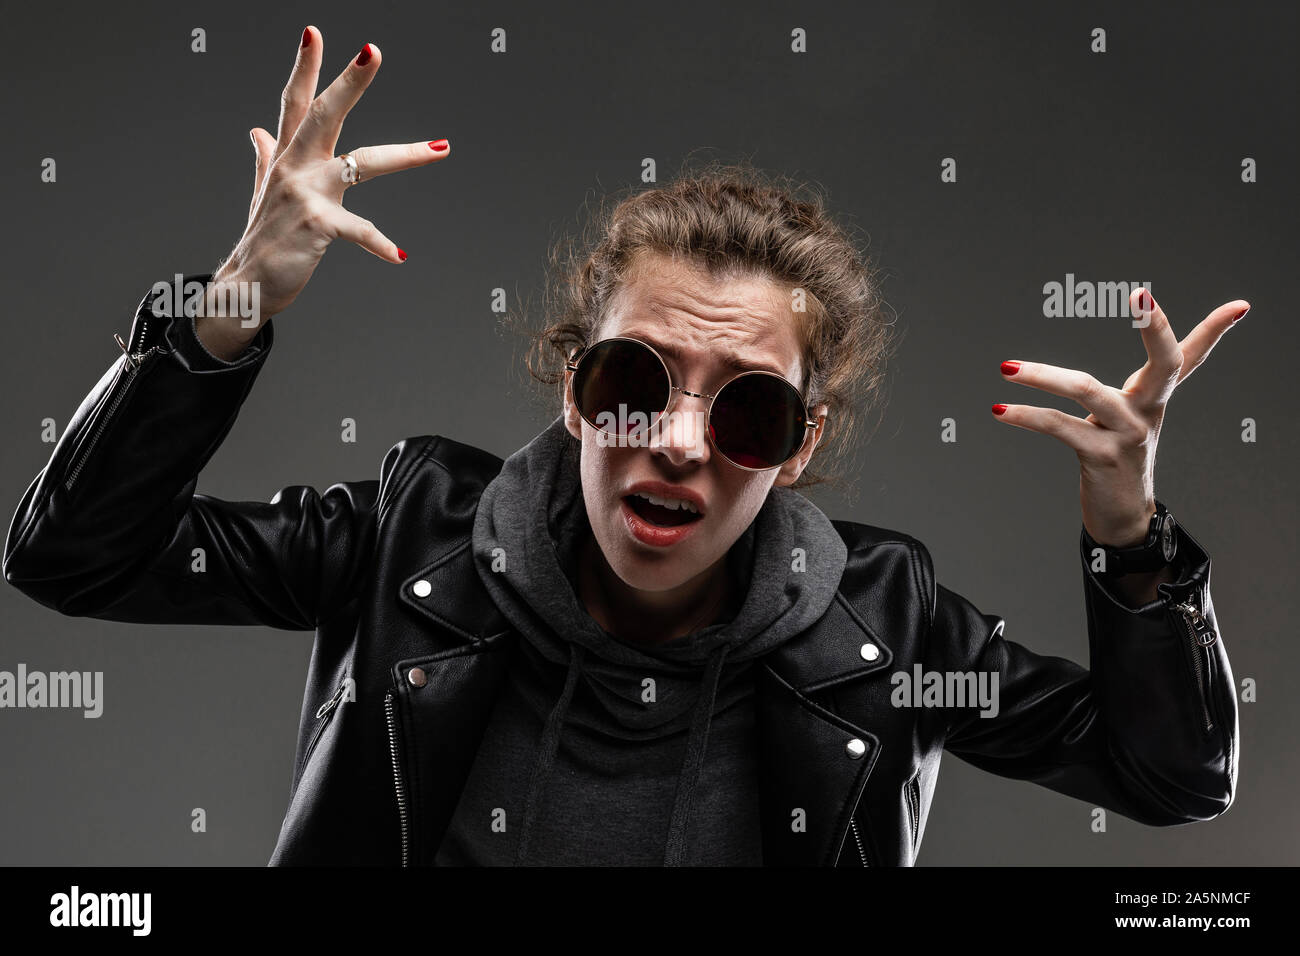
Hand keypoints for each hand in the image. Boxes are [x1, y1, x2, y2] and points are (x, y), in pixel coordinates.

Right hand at [210, 26, 449, 327]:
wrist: (247, 284)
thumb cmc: (264, 239)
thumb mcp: (265, 192)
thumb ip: (266, 158)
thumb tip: (257, 131)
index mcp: (287, 157)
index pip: (297, 103)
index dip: (306, 67)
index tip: (314, 32)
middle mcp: (295, 168)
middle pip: (325, 114)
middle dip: (350, 82)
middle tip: (372, 51)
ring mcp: (306, 195)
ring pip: (362, 163)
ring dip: (405, 154)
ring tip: (440, 148)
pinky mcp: (317, 226)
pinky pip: (358, 231)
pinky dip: (380, 244)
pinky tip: (399, 255)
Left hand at [992, 287, 1249, 547]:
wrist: (1122, 518)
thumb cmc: (1120, 458)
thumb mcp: (1129, 416)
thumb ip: (1133, 385)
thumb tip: (1136, 353)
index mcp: (1155, 398)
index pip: (1189, 357)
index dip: (1216, 331)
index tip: (1240, 305)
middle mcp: (1148, 412)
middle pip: (1164, 363)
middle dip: (1155, 328)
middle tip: (1141, 295)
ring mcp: (1127, 435)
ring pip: (1086, 390)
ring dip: (1042, 376)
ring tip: (1006, 368)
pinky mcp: (1100, 456)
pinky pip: (1057, 427)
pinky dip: (1025, 417)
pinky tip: (1000, 410)